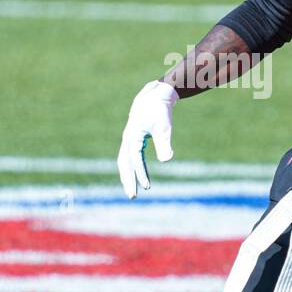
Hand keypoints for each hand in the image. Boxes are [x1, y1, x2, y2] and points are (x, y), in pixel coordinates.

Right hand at [117, 80, 177, 198]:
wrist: (156, 95)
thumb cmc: (160, 110)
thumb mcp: (164, 127)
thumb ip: (164, 143)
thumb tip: (167, 160)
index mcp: (132, 136)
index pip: (135, 160)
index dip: (140, 174)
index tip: (147, 187)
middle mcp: (127, 138)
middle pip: (124, 163)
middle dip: (128, 180)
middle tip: (132, 196)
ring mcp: (130, 138)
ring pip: (125, 161)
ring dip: (129, 175)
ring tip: (134, 191)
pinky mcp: (135, 138)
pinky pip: (132, 156)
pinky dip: (134, 167)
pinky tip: (141, 176)